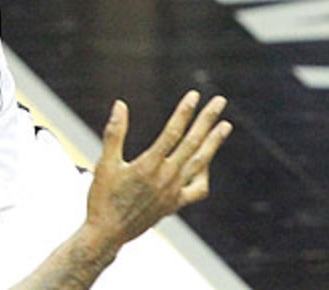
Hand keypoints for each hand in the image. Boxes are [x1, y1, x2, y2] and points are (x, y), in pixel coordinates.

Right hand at [84, 91, 231, 248]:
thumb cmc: (102, 197)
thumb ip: (114, 132)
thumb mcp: (104, 163)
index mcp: (148, 166)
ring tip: (225, 126)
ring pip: (200, 163)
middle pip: (193, 143)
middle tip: (220, 101)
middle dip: (207, 120)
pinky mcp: (175, 204)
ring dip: (214, 143)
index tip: (194, 96)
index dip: (184, 112)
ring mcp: (174, 192)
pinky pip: (197, 188)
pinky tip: (205, 162)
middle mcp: (166, 178)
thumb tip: (120, 104)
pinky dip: (204, 173)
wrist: (108, 233)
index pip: (173, 132)